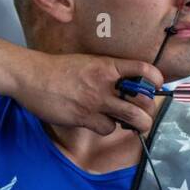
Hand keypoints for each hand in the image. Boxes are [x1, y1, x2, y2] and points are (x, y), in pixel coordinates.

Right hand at [12, 51, 162, 134]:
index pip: (143, 70)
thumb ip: (108, 71)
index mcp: (108, 65)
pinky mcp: (84, 117)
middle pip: (143, 100)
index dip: (156, 79)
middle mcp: (106, 83)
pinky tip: (101, 122)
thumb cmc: (59, 69)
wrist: (32, 76)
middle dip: (149, 111)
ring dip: (137, 124)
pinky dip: (107, 128)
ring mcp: (96, 101)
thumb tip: (126, 83)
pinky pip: (108, 128)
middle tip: (145, 114)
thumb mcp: (88, 61)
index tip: (158, 86)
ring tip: (135, 125)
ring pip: (132, 118)